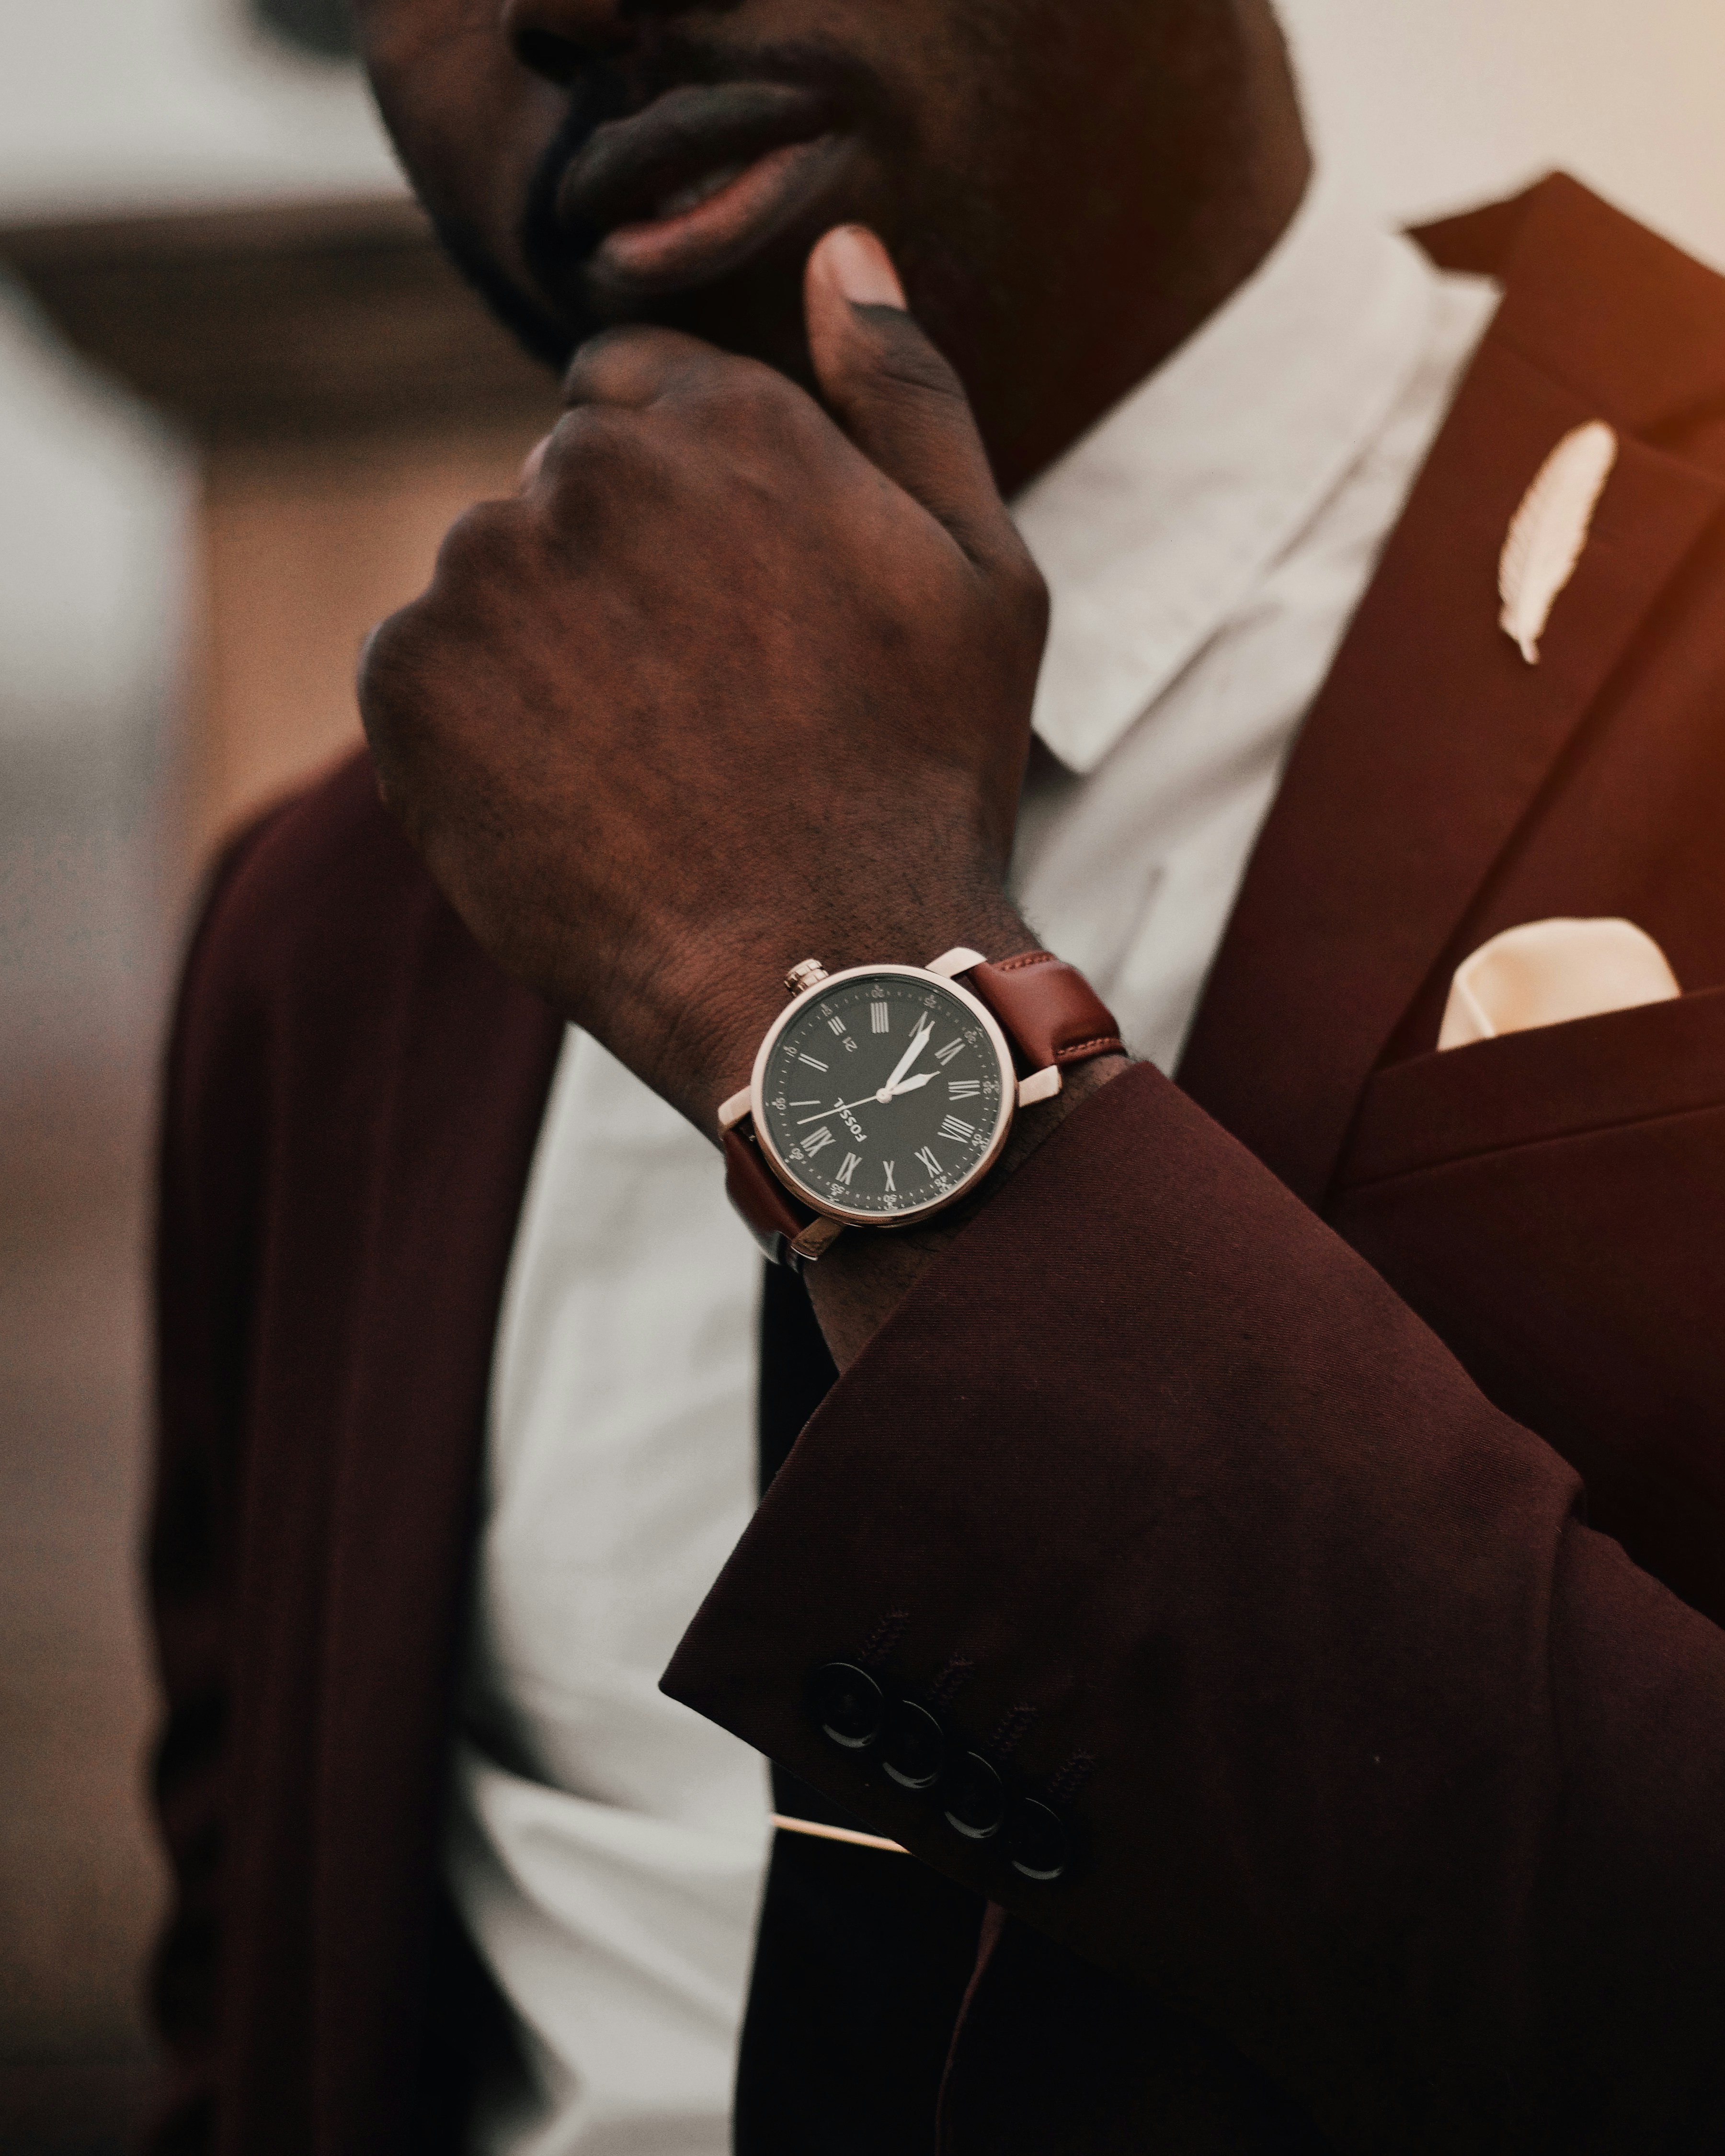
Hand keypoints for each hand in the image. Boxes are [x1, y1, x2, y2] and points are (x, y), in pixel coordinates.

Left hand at [359, 226, 1045, 1133]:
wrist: (822, 979)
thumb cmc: (919, 783)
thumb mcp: (980, 573)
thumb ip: (905, 393)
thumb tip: (842, 252)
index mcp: (724, 416)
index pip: (629, 391)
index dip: (675, 498)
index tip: (722, 610)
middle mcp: (586, 468)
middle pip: (557, 489)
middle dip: (611, 575)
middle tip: (699, 712)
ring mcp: (484, 574)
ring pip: (490, 585)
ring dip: (543, 656)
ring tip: (642, 770)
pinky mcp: (408, 685)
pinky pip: (421, 675)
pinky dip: (474, 734)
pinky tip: (571, 806)